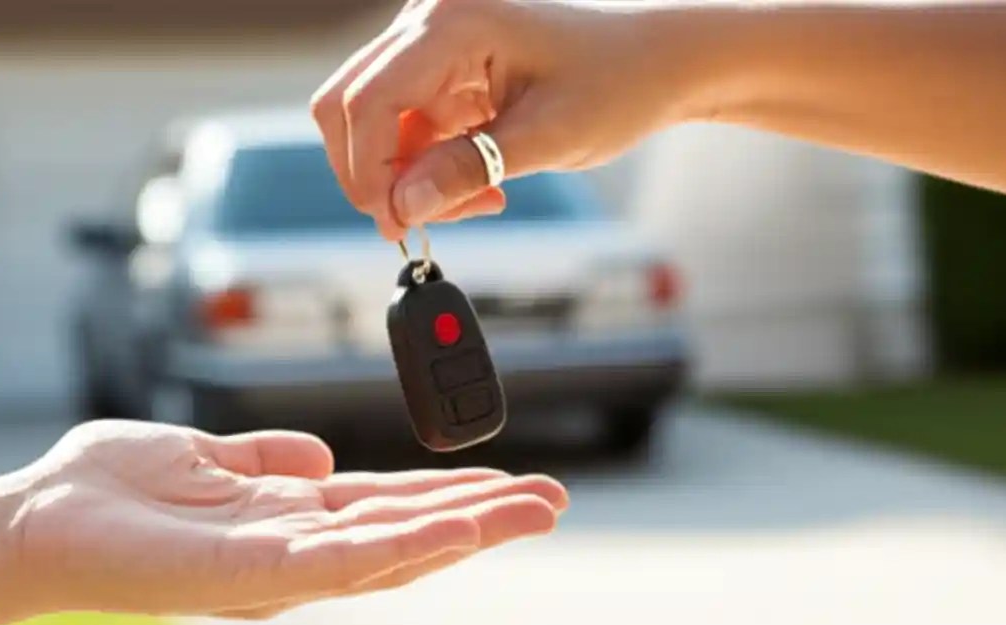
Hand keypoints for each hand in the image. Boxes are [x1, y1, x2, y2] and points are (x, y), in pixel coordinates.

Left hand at [15, 420, 566, 618]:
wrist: (37, 518)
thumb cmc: (110, 487)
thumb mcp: (204, 454)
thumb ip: (266, 457)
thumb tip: (322, 455)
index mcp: (289, 514)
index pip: (388, 506)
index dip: (452, 496)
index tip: (512, 483)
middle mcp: (295, 547)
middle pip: (406, 534)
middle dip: (482, 519)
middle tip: (554, 503)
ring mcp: (277, 568)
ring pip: (389, 553)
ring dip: (462, 533)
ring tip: (529, 513)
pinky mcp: (250, 577)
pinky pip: (339, 563)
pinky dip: (402, 548)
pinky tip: (453, 532)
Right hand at [311, 0, 698, 238]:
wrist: (658, 64)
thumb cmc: (619, 83)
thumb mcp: (548, 139)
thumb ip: (467, 171)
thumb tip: (402, 207)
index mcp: (455, 21)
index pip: (366, 100)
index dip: (368, 171)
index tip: (398, 222)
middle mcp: (430, 21)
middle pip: (347, 105)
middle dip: (373, 175)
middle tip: (418, 222)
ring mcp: (431, 45)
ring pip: (371, 123)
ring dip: (406, 177)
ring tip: (478, 199)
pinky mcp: (441, 72)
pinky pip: (404, 128)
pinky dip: (427, 168)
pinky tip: (480, 183)